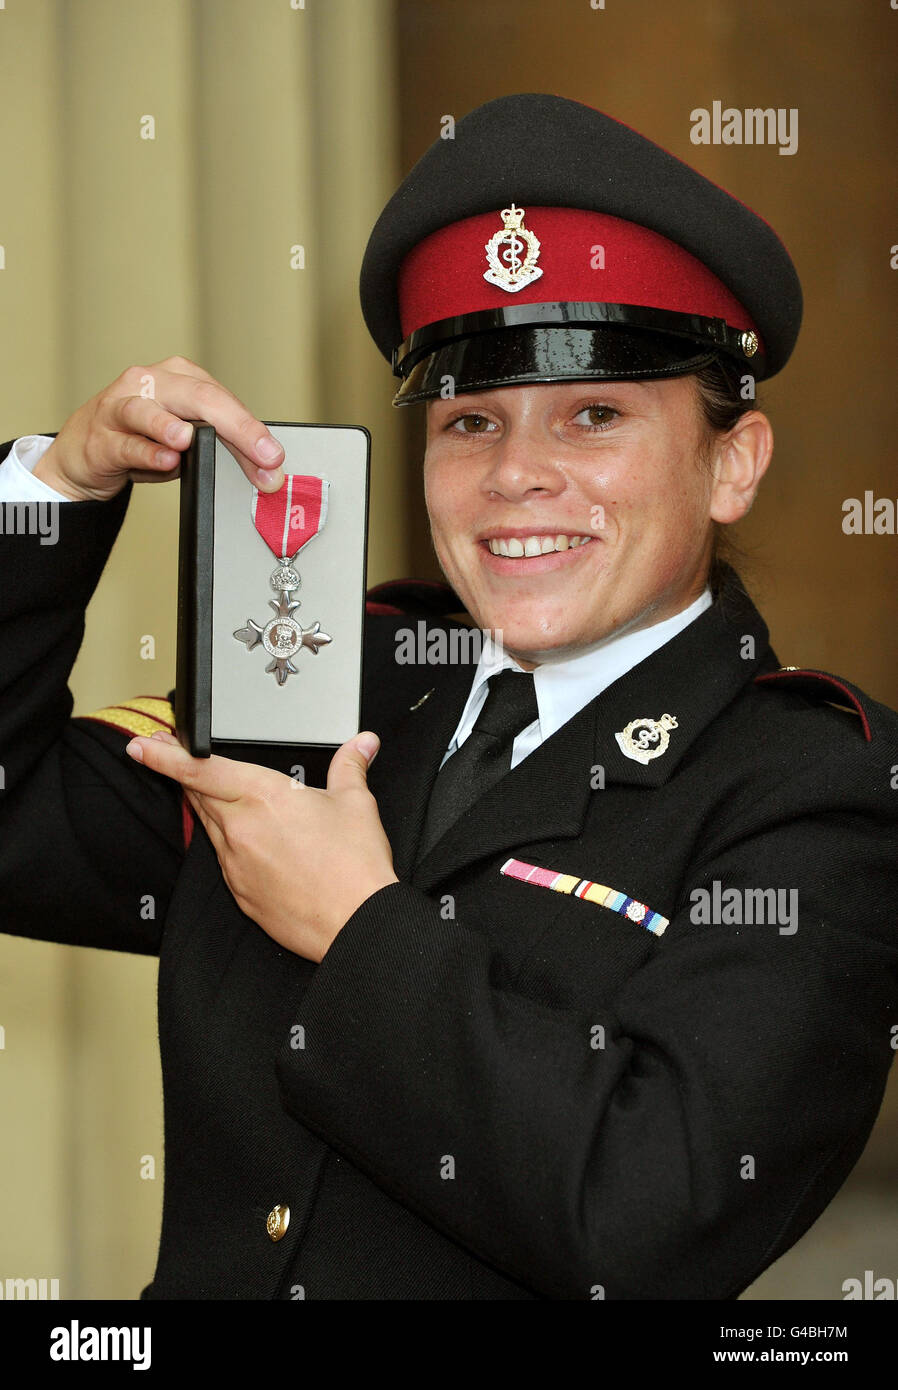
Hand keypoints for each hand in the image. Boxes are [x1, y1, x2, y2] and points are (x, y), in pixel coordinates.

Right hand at [33, 355, 284, 501]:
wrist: (84, 454)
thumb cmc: (139, 439)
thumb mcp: (186, 442)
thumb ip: (222, 450)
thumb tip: (266, 471)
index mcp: (180, 378)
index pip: (224, 401)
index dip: (253, 431)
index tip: (274, 459)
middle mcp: (151, 383)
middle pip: (199, 397)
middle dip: (236, 427)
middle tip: (263, 454)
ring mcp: (121, 406)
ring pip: (147, 410)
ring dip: (169, 426)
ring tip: (189, 440)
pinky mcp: (100, 437)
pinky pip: (125, 444)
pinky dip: (146, 452)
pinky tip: (166, 461)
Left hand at [124, 729, 398, 961]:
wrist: (356, 924)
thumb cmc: (355, 869)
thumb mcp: (356, 804)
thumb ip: (350, 766)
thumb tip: (361, 744)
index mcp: (263, 798)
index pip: (200, 770)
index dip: (164, 756)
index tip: (141, 746)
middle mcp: (241, 830)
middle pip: (198, 795)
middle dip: (183, 774)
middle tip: (171, 755)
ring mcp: (236, 864)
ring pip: (210, 826)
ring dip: (208, 806)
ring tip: (220, 794)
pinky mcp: (241, 891)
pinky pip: (225, 858)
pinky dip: (231, 842)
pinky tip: (251, 840)